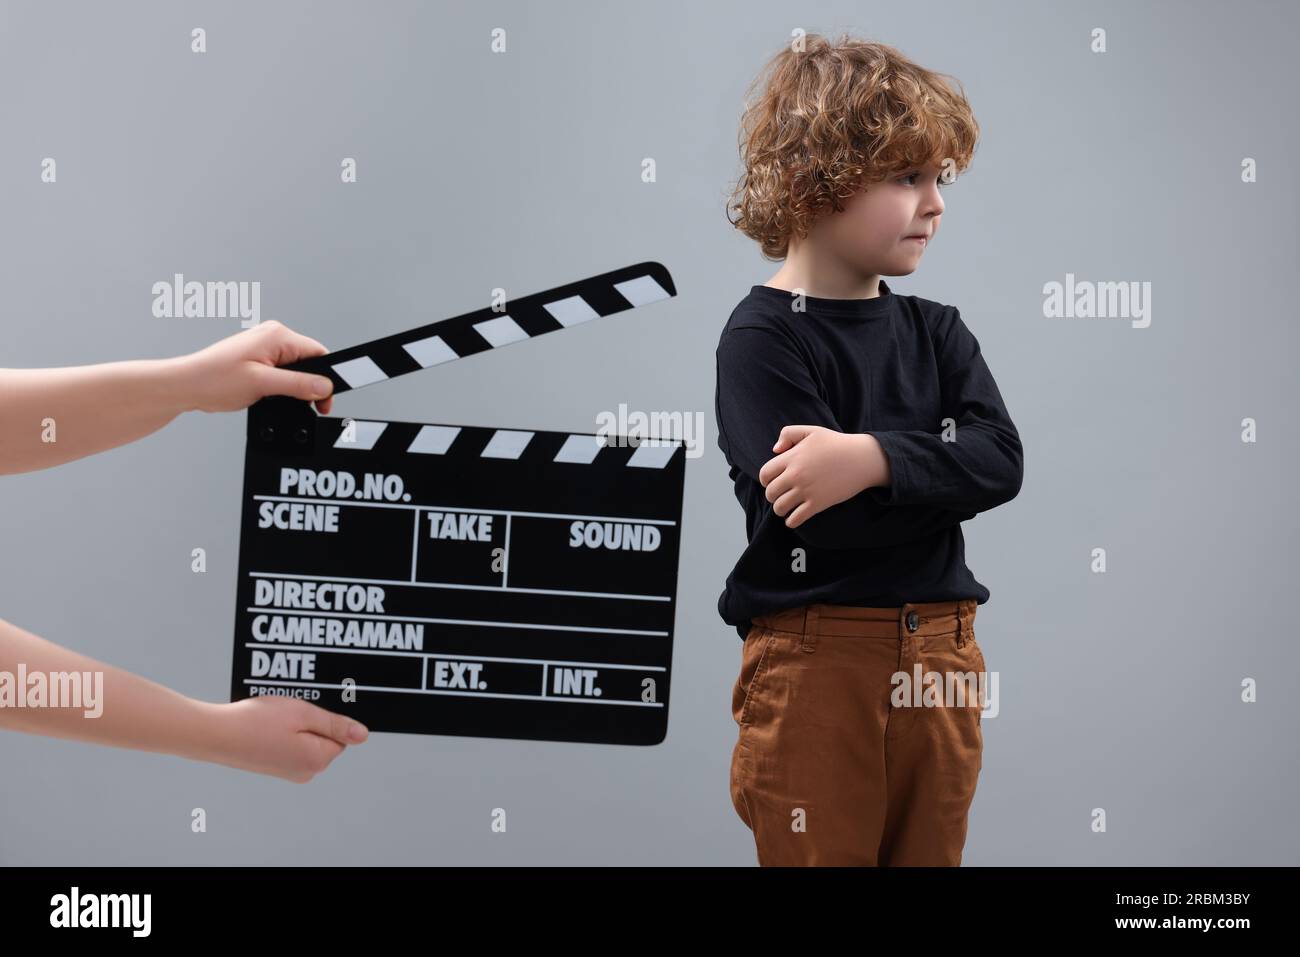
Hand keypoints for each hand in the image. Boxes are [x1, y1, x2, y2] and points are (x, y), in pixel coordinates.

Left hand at [177, 320, 335, 414]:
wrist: (187, 385)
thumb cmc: (214, 378)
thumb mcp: (262, 383)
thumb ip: (298, 384)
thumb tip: (325, 386)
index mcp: (277, 336)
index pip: (318, 353)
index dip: (327, 378)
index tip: (326, 399)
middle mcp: (273, 337)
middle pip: (310, 362)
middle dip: (311, 385)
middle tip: (307, 405)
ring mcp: (265, 347)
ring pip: (297, 369)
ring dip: (295, 387)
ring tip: (277, 397)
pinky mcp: (259, 359)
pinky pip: (283, 372)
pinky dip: (283, 386)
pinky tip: (270, 395)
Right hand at [203, 696, 368, 782]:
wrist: (215, 734)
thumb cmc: (256, 722)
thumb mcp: (303, 714)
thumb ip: (336, 725)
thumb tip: (362, 735)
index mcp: (317, 760)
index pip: (341, 734)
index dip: (324, 716)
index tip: (305, 707)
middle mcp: (306, 771)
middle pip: (324, 737)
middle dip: (310, 720)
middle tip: (288, 709)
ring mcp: (289, 771)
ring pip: (305, 738)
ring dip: (295, 723)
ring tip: (274, 715)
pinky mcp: (274, 767)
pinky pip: (289, 743)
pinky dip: (282, 730)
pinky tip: (266, 722)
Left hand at [759, 425, 888, 528]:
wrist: (861, 458)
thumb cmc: (836, 444)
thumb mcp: (811, 431)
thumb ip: (789, 434)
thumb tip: (775, 450)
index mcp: (792, 458)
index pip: (765, 474)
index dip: (766, 480)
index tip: (772, 482)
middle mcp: (796, 475)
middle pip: (770, 493)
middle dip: (772, 496)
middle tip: (781, 495)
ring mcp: (806, 490)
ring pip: (780, 508)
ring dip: (780, 509)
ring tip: (787, 506)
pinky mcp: (818, 503)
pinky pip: (795, 519)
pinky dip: (791, 521)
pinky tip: (794, 517)